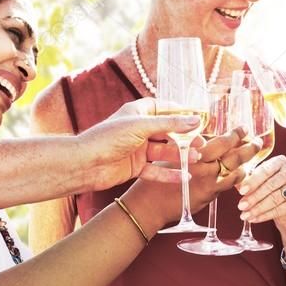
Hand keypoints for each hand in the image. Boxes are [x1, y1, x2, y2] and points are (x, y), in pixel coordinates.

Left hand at [80, 98, 205, 189]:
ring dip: (179, 156)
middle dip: (184, 137)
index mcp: (137, 113)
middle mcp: (138, 129)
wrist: (85, 164)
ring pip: (163, 151)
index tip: (200, 117)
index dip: (182, 112)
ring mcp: (137, 149)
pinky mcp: (135, 167)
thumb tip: (194, 120)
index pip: (164, 108)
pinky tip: (184, 177)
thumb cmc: (108, 137)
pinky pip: (156, 170)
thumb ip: (169, 124)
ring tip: (196, 158)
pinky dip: (169, 174)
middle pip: (166, 132)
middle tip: (201, 143)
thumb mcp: (141, 126)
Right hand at [123, 131, 255, 229]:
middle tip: (257, 141)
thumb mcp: (170, 157)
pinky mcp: (209, 198)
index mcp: (195, 157)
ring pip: (236, 174)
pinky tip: (239, 172)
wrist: (150, 205)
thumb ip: (189, 148)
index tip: (244, 128)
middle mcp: (205, 172)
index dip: (236, 135)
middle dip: (249, 149)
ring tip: (251, 157)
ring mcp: (209, 187)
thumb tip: (203, 138)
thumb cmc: (156, 178)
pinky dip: (236, 177)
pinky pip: (228, 186)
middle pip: (235, 159)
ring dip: (246, 164)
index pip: (222, 143)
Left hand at [236, 156, 285, 231]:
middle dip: (254, 197)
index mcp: (279, 161)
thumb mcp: (256, 181)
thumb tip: (232, 180)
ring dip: (259, 208)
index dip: (253, 181)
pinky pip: (282, 209)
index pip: (265, 170)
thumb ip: (246, 178)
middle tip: (241, 206)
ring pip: (277, 198)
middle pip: (271, 184)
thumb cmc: (268, 188)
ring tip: (245, 215)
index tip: (241, 191)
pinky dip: (266, 215)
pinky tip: (255, 219)